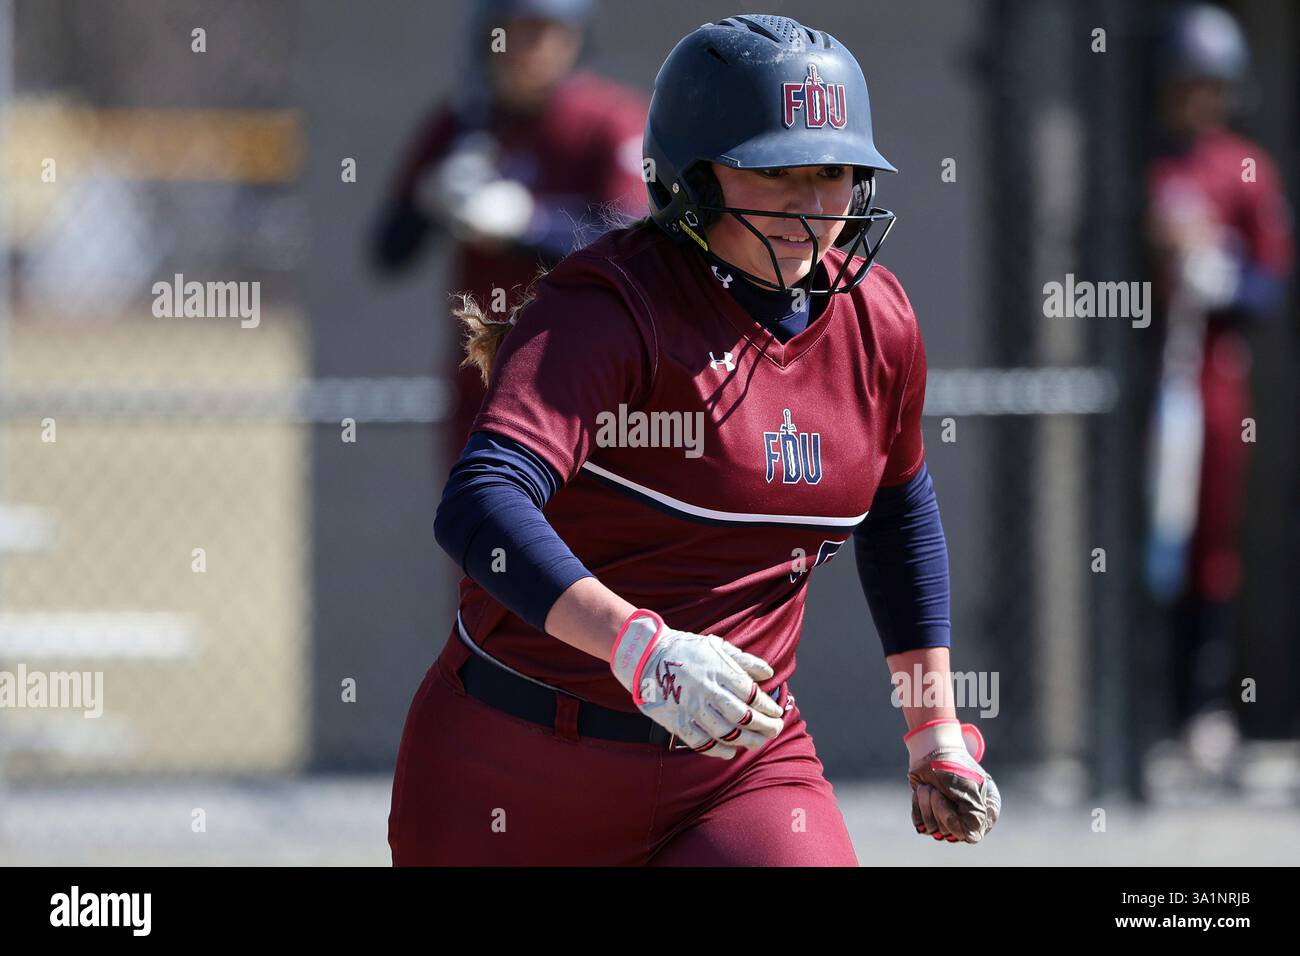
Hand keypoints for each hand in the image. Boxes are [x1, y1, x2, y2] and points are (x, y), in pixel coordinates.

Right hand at [609, 609, 783, 758]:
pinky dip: (717, 750)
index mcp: (719, 671)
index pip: (751, 694)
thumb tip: (768, 673)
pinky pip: (700, 742)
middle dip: (764, 727)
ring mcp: (691, 707)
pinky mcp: (676, 720)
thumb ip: (744, 660)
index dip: (768, 706)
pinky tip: (729, 751)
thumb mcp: (717, 646)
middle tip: (775, 731)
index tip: (777, 712)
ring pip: (725, 732)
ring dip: (745, 741)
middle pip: (742, 716)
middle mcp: (707, 690)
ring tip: (758, 743)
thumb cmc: (686, 650)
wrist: (646, 654)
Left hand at [904, 719, 999, 843]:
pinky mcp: (931, 816)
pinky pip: (921, 825)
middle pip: (950, 834)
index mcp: (984, 812)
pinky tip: (920, 792)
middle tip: (936, 789)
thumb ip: (975, 816)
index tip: (945, 800)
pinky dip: (917, 807)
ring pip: (934, 831)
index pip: (970, 835)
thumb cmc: (952, 767)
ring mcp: (948, 818)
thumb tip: (970, 838)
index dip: (954, 822)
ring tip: (927, 788)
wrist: (930, 751)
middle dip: (938, 809)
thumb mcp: (969, 789)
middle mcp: (967, 818)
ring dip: (926, 806)